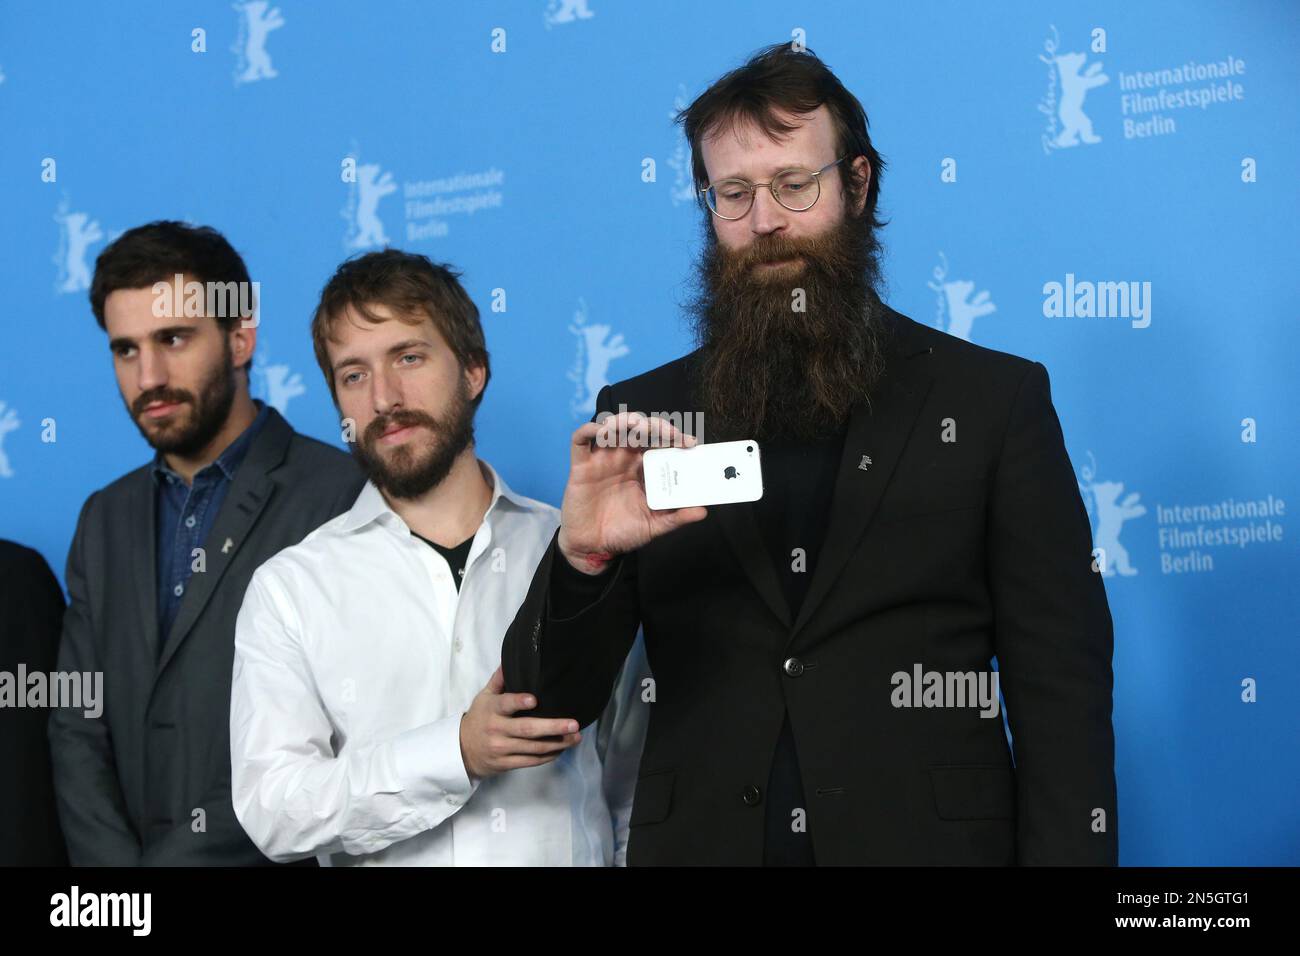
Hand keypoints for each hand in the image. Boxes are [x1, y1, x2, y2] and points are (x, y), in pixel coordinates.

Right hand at [459, 667, 581, 780]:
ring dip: (557, 743)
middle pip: (527, 729)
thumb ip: (499, 680)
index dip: (519, 702)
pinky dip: (548, 756)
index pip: (505, 704)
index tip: (534, 700)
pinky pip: (531, 761)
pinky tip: (561, 748)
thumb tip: (510, 661)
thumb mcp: (484, 697)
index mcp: (491, 710)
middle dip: (552, 727)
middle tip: (573, 723)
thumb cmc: (479, 718)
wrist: (462, 750)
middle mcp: (497, 729)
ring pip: (533, 748)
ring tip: (575, 737)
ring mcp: (502, 748)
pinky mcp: (506, 763)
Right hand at [557, 411, 707, 573]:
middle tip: (667, 433)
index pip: (659, 443)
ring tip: (638, 427)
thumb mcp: (654, 525)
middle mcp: (623, 458)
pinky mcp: (581, 466)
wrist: (593, 548)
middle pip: (638, 429)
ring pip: (611, 427)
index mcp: (642, 468)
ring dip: (625, 421)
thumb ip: (676, 518)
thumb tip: (702, 512)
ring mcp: (602, 460)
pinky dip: (589, 430)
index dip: (674, 438)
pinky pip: (580, 440)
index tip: (690, 443)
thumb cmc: (623, 533)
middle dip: (654, 426)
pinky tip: (601, 431)